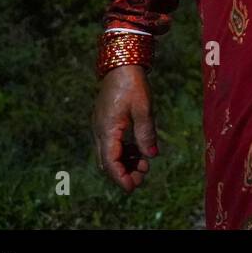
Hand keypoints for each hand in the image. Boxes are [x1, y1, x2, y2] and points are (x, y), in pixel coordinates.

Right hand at [91, 65, 157, 192]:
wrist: (121, 64)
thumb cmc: (133, 83)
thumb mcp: (144, 108)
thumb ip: (146, 133)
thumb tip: (151, 156)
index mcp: (107, 129)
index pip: (111, 162)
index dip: (121, 177)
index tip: (133, 188)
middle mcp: (100, 131)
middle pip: (108, 161)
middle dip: (124, 173)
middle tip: (144, 176)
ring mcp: (101, 126)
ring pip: (110, 154)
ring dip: (125, 162)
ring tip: (145, 165)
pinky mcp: (106, 122)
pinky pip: (112, 144)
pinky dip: (124, 151)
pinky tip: (139, 151)